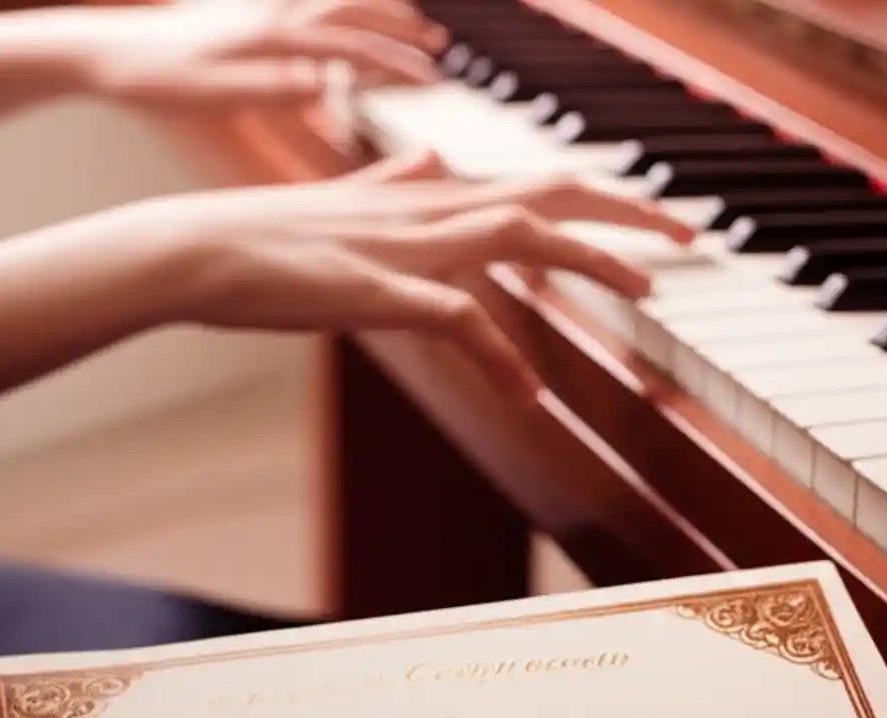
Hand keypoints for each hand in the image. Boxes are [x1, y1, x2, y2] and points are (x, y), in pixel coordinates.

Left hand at [76, 0, 444, 113]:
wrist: (106, 49)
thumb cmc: (157, 80)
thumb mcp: (215, 95)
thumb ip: (272, 88)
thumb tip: (324, 80)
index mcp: (273, 39)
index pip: (354, 48)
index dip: (399, 65)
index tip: (436, 84)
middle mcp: (274, 14)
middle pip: (356, 10)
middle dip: (402, 28)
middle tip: (438, 49)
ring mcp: (263, 7)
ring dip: (379, 9)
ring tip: (411, 26)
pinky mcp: (248, 10)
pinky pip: (312, 1)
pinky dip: (344, 7)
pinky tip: (349, 23)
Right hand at [124, 157, 685, 400]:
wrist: (197, 249)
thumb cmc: (265, 233)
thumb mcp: (345, 200)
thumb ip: (396, 180)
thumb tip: (430, 155)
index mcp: (423, 191)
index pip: (530, 180)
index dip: (598, 192)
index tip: (647, 209)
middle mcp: (428, 207)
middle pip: (547, 193)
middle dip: (625, 209)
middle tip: (689, 235)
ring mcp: (406, 246)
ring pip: (519, 235)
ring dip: (589, 260)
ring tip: (645, 291)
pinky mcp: (379, 290)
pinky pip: (459, 320)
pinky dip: (503, 354)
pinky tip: (532, 393)